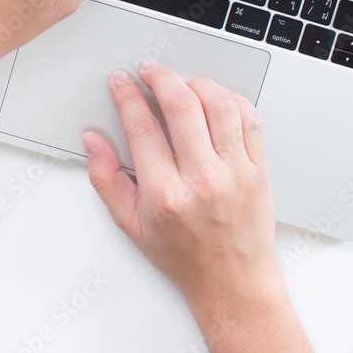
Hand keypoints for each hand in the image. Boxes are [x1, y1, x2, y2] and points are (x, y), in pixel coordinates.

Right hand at [84, 61, 280, 317]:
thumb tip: (93, 141)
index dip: (127, 95)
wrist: (234, 283)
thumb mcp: (130, 224)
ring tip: (181, 82)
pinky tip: (214, 98)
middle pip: (182, 106)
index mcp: (165, 195)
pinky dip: (230, 99)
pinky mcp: (258, 170)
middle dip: (160, 77)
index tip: (121, 81)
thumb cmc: (184, 256)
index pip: (142, 127)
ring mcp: (235, 173)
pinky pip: (249, 119)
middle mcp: (203, 180)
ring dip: (196, 83)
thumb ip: (106, 179)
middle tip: (149, 70)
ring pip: (219, 105)